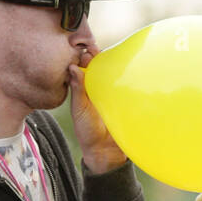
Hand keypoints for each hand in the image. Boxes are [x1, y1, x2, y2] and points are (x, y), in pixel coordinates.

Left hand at [67, 59, 126, 173]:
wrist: (106, 152)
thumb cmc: (88, 132)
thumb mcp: (80, 110)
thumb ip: (77, 90)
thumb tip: (72, 67)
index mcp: (84, 88)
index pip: (85, 66)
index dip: (84, 55)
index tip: (85, 49)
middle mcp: (98, 87)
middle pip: (99, 65)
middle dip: (99, 55)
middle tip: (97, 49)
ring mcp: (112, 92)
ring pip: (113, 72)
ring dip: (113, 62)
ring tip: (112, 54)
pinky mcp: (125, 99)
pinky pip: (126, 84)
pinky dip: (128, 75)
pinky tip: (129, 67)